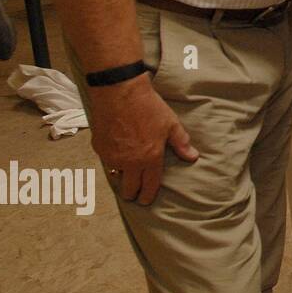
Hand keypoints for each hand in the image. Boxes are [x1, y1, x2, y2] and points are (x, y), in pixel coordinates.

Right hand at [89, 75, 197, 205]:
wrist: (120, 92)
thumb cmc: (148, 107)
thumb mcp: (171, 124)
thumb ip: (181, 144)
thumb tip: (192, 157)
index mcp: (149, 158)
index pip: (149, 186)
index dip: (148, 196)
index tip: (147, 200)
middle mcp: (129, 162)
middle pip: (129, 188)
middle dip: (133, 193)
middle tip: (136, 194)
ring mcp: (112, 156)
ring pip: (117, 175)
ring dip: (122, 177)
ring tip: (127, 175)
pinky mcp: (99, 148)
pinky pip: (107, 161)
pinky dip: (112, 161)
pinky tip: (117, 154)